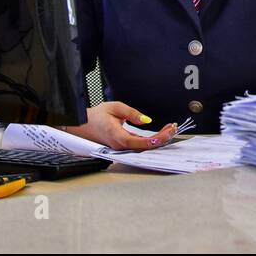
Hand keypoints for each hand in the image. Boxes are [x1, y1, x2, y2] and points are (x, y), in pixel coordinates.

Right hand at [62, 101, 177, 150]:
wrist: (82, 125)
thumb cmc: (96, 116)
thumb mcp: (115, 107)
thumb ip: (132, 113)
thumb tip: (147, 120)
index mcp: (117, 137)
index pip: (140, 143)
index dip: (157, 139)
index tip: (168, 130)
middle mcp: (120, 146)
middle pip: (145, 146)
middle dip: (162, 138)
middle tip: (174, 127)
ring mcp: (121, 147)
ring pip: (143, 147)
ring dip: (158, 139)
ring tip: (170, 129)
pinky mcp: (123, 146)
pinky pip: (139, 145)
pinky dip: (151, 140)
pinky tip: (160, 133)